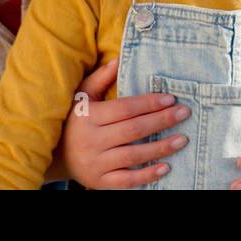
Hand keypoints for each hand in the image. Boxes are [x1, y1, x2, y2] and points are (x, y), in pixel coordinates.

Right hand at [47, 59, 191, 188]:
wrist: (56, 156)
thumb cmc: (74, 121)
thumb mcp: (81, 97)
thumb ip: (100, 78)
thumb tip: (119, 58)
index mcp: (88, 117)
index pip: (125, 108)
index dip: (149, 103)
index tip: (170, 99)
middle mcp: (91, 140)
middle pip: (133, 130)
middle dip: (161, 121)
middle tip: (184, 113)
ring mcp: (96, 163)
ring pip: (133, 155)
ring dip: (161, 147)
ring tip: (182, 139)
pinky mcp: (100, 182)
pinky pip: (127, 180)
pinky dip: (147, 175)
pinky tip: (166, 167)